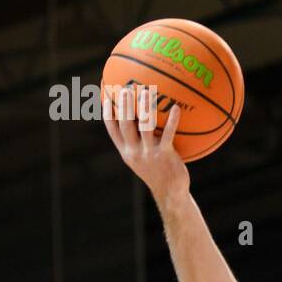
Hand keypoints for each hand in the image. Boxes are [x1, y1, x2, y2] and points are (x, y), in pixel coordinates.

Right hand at [103, 85, 188, 201]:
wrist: (170, 192)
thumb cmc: (158, 173)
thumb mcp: (142, 159)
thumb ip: (138, 143)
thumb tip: (140, 121)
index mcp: (126, 152)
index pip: (112, 131)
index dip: (108, 114)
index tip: (106, 98)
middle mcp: (135, 152)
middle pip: (125, 124)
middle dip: (124, 106)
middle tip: (125, 89)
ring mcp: (149, 153)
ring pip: (145, 126)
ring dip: (145, 108)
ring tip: (147, 92)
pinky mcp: (165, 155)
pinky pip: (168, 133)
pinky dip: (171, 120)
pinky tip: (175, 107)